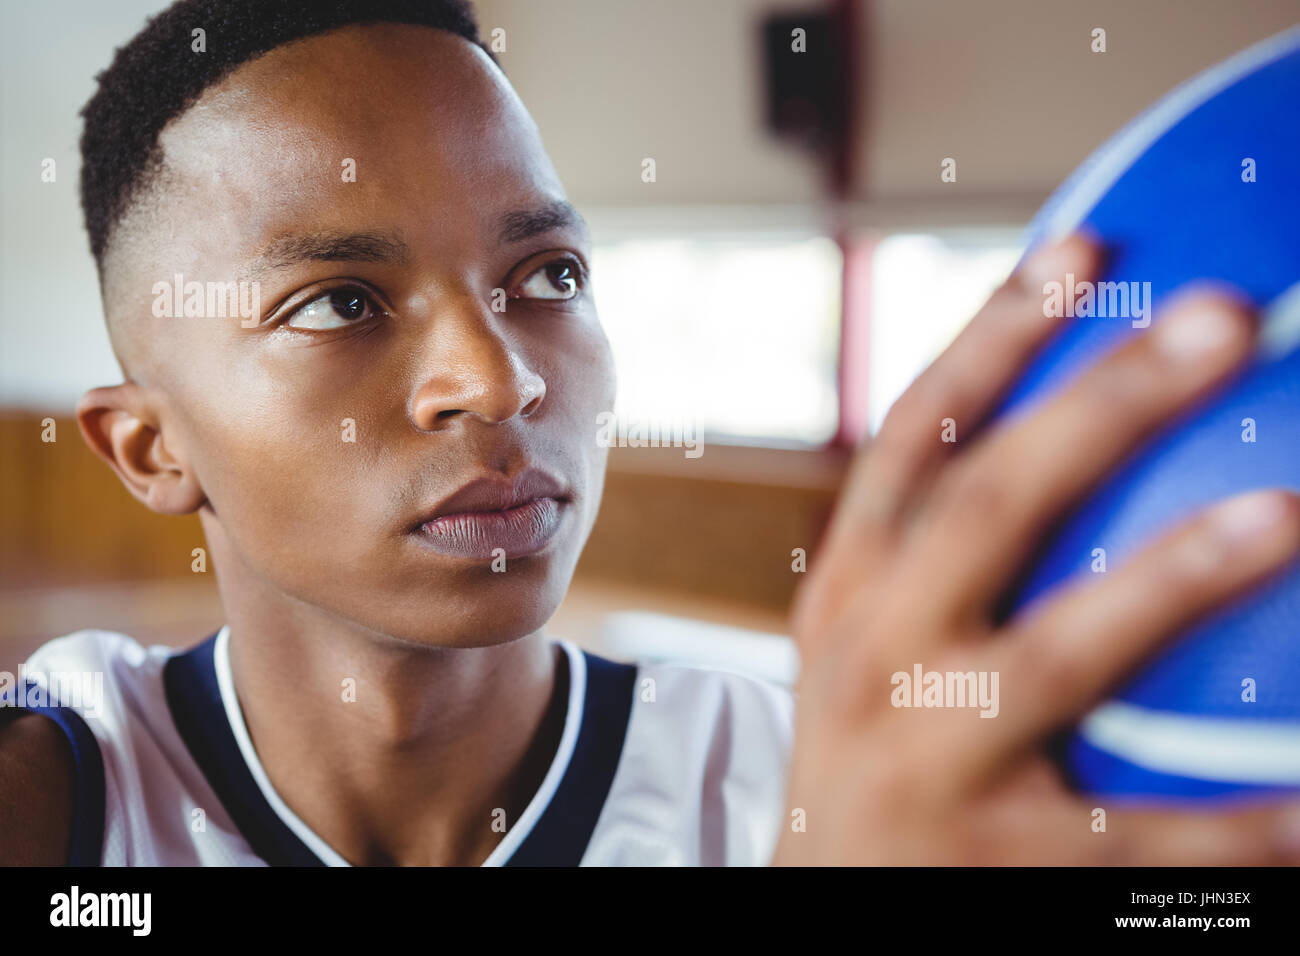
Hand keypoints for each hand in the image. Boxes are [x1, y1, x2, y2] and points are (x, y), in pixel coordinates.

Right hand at [773, 234, 1299, 864]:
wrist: (824, 906)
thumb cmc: (874, 745)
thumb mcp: (869, 640)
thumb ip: (935, 548)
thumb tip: (1081, 424)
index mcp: (847, 589)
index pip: (914, 438)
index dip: (991, 336)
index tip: (1086, 245)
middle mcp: (872, 656)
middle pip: (986, 505)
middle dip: (1100, 405)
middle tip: (1226, 317)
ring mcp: (927, 760)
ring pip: (1055, 653)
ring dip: (1173, 574)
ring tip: (1289, 507)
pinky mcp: (996, 864)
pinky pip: (1139, 836)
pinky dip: (1241, 820)